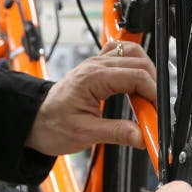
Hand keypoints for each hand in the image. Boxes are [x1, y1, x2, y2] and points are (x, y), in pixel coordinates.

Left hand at [26, 41, 155, 155]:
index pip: (136, 76)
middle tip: (154, 111)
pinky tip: (136, 85)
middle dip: (154, 86)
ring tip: (147, 99)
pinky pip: (123, 56)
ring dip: (147, 74)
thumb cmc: (51, 126)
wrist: (34, 122)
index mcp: (93, 77)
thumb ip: (116, 133)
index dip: (154, 94)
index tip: (157, 114)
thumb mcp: (84, 134)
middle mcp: (96, 65)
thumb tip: (141, 137)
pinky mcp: (98, 68)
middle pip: (140, 63)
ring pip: (134, 55)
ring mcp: (97, 64)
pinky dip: (135, 66)